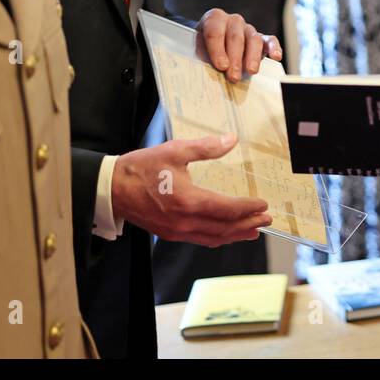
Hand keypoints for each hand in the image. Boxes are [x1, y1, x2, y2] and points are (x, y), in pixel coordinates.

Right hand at [111, 134, 272, 245]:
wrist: (112, 189)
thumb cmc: (142, 168)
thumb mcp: (175, 150)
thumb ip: (206, 148)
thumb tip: (231, 140)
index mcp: (188, 201)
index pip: (227, 210)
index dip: (248, 209)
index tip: (263, 205)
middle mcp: (184, 221)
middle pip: (224, 228)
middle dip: (248, 224)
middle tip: (267, 220)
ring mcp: (177, 231)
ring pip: (214, 238)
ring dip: (236, 235)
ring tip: (254, 230)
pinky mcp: (170, 233)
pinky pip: (200, 239)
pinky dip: (218, 237)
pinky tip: (226, 233)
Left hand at [196, 8, 281, 81]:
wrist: (208, 48)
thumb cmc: (202, 50)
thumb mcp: (197, 52)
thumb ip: (201, 59)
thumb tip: (210, 73)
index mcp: (214, 19)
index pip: (215, 31)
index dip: (217, 49)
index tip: (221, 66)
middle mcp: (233, 21)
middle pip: (236, 37)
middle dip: (235, 58)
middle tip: (233, 76)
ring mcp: (248, 29)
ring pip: (253, 39)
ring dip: (252, 57)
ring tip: (250, 71)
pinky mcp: (261, 39)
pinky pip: (269, 40)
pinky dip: (274, 47)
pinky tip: (276, 57)